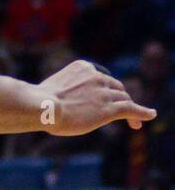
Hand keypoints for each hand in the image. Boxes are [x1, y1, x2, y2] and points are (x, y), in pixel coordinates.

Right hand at [38, 60, 155, 135]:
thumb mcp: (53, 86)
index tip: (109, 97)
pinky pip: (131, 109)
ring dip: (130, 109)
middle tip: (122, 112)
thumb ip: (66, 89)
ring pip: (124, 99)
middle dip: (120, 98)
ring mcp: (104, 93)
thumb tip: (61, 101)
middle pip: (116, 87)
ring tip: (135, 123)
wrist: (41, 106)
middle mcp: (96, 76)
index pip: (102, 77)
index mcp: (83, 67)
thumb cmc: (39, 101)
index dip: (108, 89)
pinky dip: (143, 112)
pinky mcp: (109, 110)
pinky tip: (150, 115)